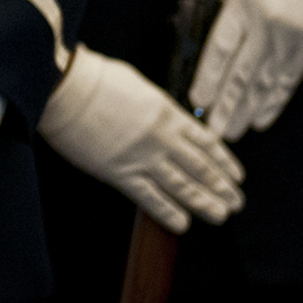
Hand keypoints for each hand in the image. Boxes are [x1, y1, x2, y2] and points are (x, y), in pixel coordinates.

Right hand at [38, 47, 243, 232]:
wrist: (66, 87)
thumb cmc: (94, 79)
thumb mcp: (137, 85)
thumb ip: (156, 106)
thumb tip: (166, 117)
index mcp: (167, 113)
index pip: (205, 142)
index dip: (224, 162)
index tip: (236, 176)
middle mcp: (162, 139)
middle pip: (200, 168)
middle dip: (221, 187)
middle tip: (236, 202)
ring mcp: (142, 158)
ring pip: (183, 187)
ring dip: (204, 203)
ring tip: (221, 215)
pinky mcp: (119, 173)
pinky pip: (150, 199)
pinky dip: (169, 213)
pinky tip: (182, 224)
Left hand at [190, 0, 302, 140]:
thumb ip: (222, 10)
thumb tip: (202, 44)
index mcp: (243, 5)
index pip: (220, 49)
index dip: (208, 78)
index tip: (197, 101)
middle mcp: (266, 26)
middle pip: (242, 74)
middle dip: (225, 106)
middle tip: (211, 132)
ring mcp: (290, 41)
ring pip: (264, 84)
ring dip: (246, 112)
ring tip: (231, 132)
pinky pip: (287, 83)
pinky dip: (272, 104)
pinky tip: (259, 120)